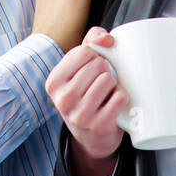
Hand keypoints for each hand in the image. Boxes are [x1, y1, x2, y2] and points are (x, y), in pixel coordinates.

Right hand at [43, 26, 130, 168]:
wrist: (90, 136)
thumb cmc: (86, 93)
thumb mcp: (79, 67)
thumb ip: (91, 41)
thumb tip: (107, 39)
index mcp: (53, 82)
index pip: (84, 52)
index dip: (95, 56)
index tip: (92, 67)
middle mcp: (63, 99)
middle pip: (98, 65)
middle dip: (105, 70)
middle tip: (100, 84)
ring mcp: (81, 115)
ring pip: (109, 80)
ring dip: (113, 85)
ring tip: (105, 94)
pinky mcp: (100, 125)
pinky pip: (120, 97)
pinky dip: (122, 97)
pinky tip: (113, 105)